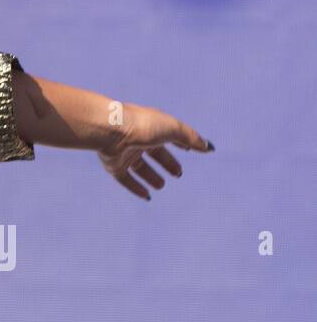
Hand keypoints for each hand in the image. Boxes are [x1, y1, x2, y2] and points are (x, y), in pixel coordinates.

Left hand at [96, 101, 213, 200]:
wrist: (111, 130)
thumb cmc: (143, 125)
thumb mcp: (173, 129)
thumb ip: (192, 138)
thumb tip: (210, 147)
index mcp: (152, 126)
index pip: (168, 135)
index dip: (179, 142)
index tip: (189, 150)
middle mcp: (137, 138)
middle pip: (154, 153)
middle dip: (167, 162)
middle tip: (178, 174)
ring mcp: (124, 151)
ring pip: (139, 167)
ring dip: (150, 176)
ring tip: (161, 185)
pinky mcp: (113, 164)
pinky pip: (124, 178)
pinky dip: (135, 187)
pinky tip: (146, 196)